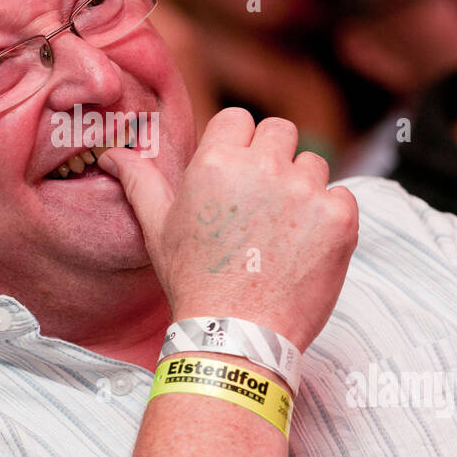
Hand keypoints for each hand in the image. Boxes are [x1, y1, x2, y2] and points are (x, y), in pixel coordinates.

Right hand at [99, 109, 357, 352]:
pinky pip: (342, 196)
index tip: (236, 177)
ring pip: (313, 164)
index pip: (239, 118)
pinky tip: (305, 247)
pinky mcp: (339, 217)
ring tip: (281, 233)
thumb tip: (113, 154)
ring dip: (302, 188)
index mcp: (216, 160)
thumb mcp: (158, 229)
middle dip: (273, 159)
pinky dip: (329, 218)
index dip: (238, 145)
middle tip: (261, 205)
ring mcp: (305, 191)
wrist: (237, 338)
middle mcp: (263, 167)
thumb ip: (141, 182)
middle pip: (281, 131)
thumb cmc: (194, 283)